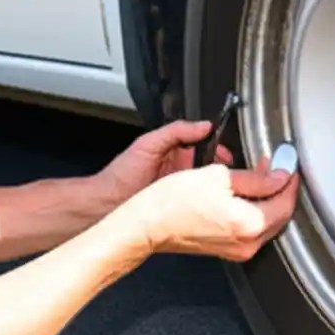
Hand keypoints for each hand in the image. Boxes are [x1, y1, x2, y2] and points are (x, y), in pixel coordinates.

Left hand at [97, 120, 234, 204]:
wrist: (106, 204)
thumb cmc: (121, 175)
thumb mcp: (148, 143)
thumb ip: (176, 130)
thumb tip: (204, 125)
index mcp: (176, 151)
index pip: (206, 145)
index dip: (219, 148)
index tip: (227, 154)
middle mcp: (182, 171)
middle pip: (211, 167)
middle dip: (222, 170)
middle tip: (227, 174)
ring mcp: (182, 191)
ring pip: (208, 186)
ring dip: (216, 187)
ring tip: (221, 188)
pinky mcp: (182, 208)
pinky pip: (201, 204)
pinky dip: (207, 203)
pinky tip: (209, 202)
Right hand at [122, 156, 299, 262]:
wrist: (147, 225)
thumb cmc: (173, 202)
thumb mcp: (218, 177)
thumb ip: (255, 177)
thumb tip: (279, 174)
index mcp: (249, 223)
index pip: (285, 200)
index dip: (288, 177)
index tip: (287, 161)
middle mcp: (248, 243)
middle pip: (280, 213)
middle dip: (279, 187)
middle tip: (274, 164)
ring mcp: (238, 250)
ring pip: (266, 221)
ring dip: (266, 197)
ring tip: (258, 174)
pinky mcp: (227, 249)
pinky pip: (251, 228)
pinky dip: (253, 209)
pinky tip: (244, 192)